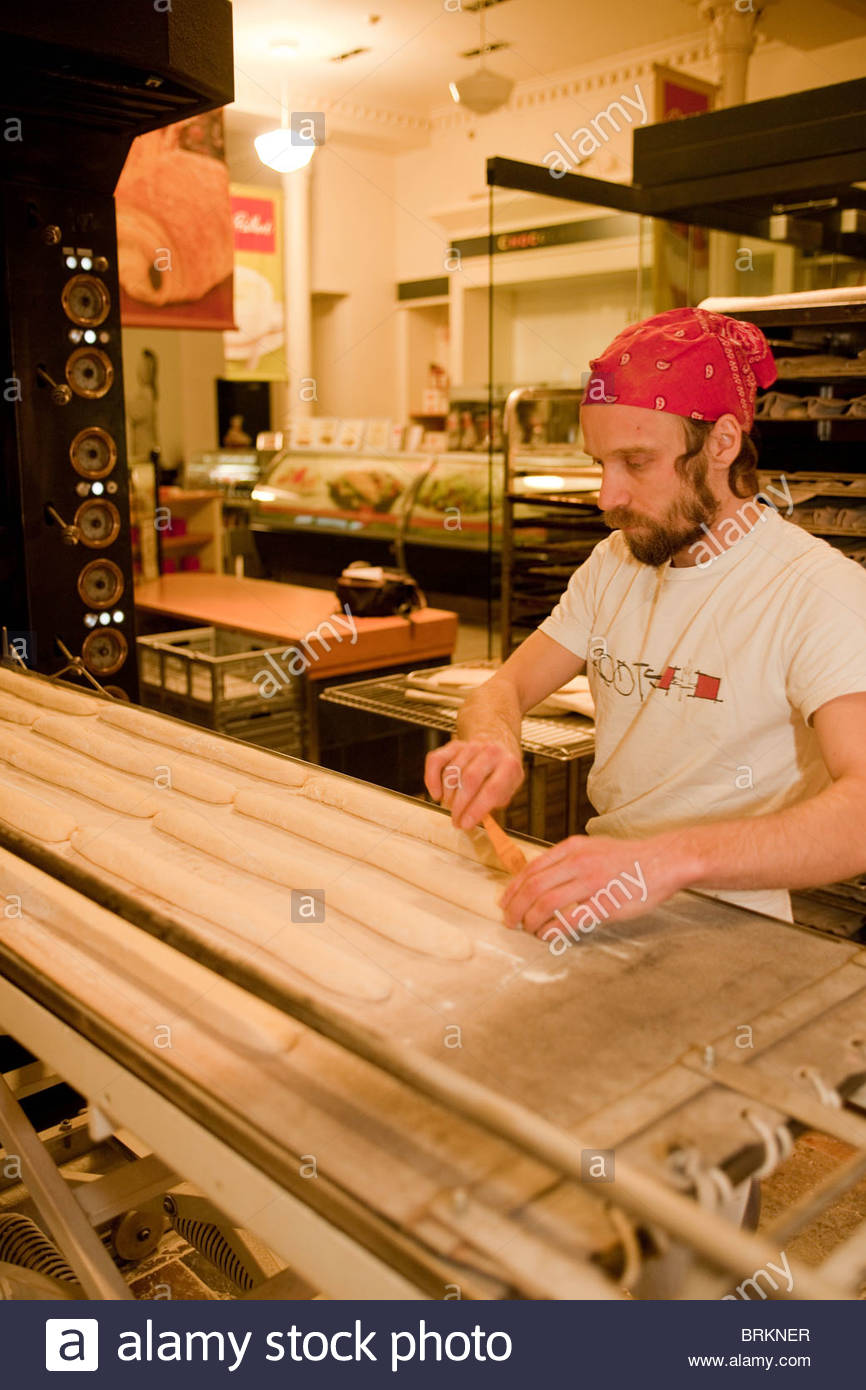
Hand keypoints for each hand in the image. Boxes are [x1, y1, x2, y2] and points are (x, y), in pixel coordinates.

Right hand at [424, 738, 523, 830]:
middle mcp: (491, 752)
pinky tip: (436, 794)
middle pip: (469, 779)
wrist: (497, 743)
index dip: (476, 810)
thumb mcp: (508, 790)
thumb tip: (473, 819)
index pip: (492, 789)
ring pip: (452, 772)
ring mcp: (471, 746)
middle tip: (456, 821)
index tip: (465, 824)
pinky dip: (432, 780)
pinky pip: (435, 761)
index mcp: (510, 765)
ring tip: (452, 807)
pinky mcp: (454, 744)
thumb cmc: (501, 773)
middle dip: (459, 806)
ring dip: (448, 796)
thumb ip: (493, 805)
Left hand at [499, 831, 688, 945]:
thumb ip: (568, 860)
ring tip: (527, 929)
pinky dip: (551, 929)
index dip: (513, 888)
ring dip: (530, 920)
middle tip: (509, 921)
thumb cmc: (628, 859)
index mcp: (572, 848)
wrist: (662, 862)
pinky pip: (569, 919)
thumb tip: (541, 878)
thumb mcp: (593, 847)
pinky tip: (546, 934)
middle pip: (533, 886)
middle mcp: (578, 862)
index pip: (531, 868)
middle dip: (515, 907)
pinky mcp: (603, 904)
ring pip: (545, 903)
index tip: (505, 902)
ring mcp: (590, 883)